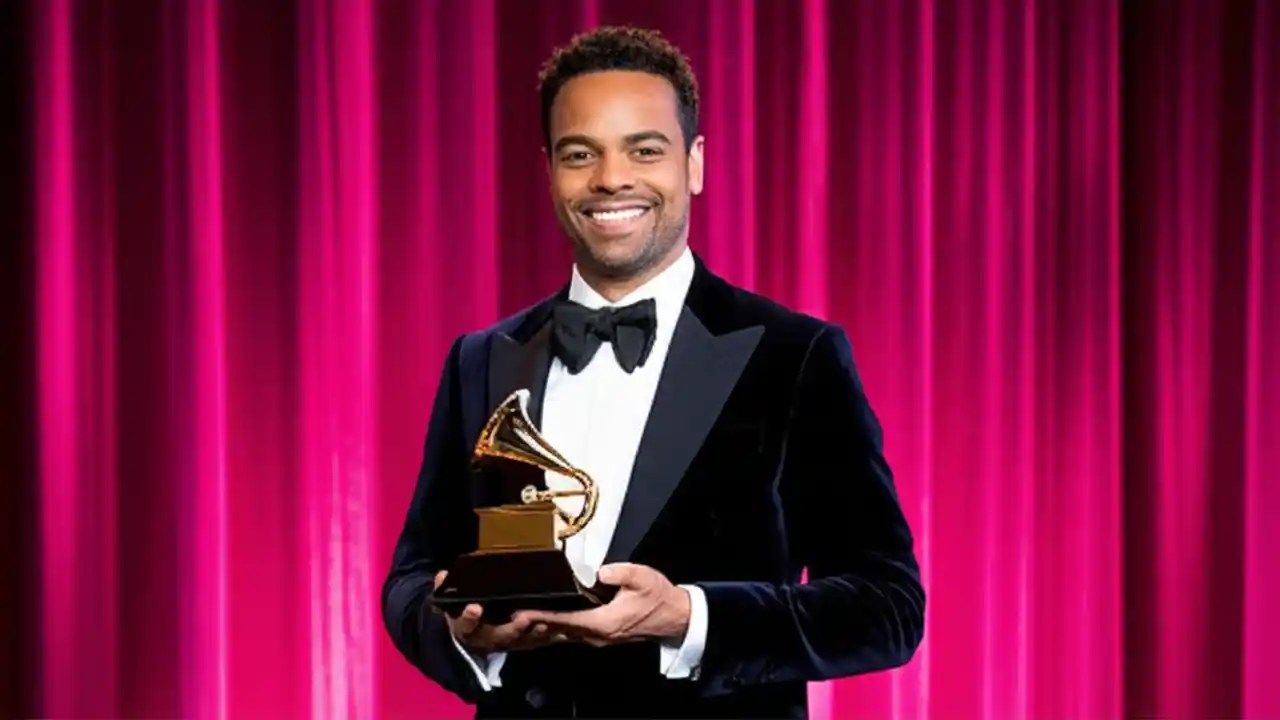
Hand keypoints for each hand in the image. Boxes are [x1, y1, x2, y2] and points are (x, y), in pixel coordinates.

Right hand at [434, 571, 567, 651]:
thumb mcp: (451, 599)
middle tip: (523, 617)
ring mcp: (506, 642)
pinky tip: (555, 626)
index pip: (465, 626)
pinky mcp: (523, 641)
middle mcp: (487, 639)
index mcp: (466, 629)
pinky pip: (536, 641)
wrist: (473, 627)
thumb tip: (442, 576)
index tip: (474, 608)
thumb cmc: (464, 608)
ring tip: (544, 623)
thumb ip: (445, 587)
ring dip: (533, 634)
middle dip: (511, 629)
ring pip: (520, 641)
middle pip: (498, 637)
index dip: (469, 619)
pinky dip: (546, 635)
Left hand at [515, 563, 690, 647]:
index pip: (565, 619)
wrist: (674, 616)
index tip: (522, 612)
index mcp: (604, 622)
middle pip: (560, 629)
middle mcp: (598, 635)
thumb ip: (620, 572)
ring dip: (546, 624)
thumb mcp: (642, 577)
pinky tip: (549, 617)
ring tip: (525, 614)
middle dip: (537, 621)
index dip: (542, 615)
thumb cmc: (658, 597)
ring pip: (565, 633)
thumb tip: (600, 571)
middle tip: (514, 613)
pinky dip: (558, 625)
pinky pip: (573, 632)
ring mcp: (599, 637)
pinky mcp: (602, 635)